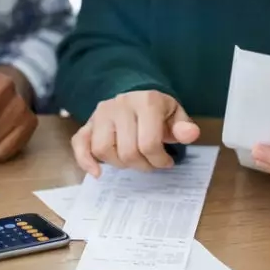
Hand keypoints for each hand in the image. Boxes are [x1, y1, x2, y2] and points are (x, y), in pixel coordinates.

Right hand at [71, 90, 200, 177]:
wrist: (138, 96)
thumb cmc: (158, 111)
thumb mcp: (176, 116)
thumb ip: (184, 127)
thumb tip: (190, 134)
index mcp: (146, 102)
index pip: (149, 143)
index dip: (159, 160)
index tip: (166, 162)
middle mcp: (121, 105)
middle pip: (127, 151)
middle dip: (142, 165)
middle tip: (151, 164)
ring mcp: (102, 113)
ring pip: (103, 149)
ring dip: (119, 164)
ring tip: (132, 161)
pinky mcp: (89, 123)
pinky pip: (79, 142)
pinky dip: (85, 160)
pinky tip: (96, 173)